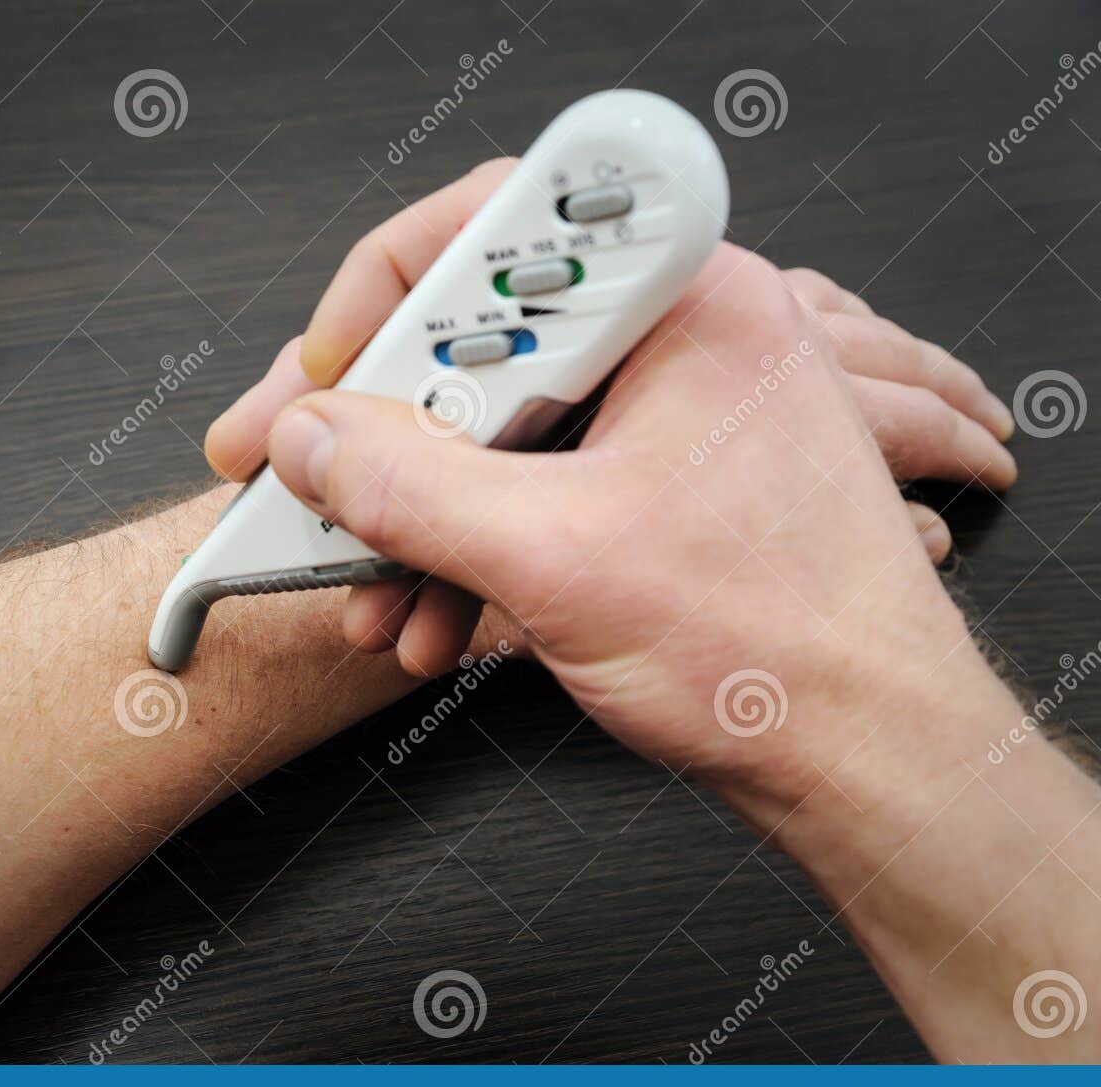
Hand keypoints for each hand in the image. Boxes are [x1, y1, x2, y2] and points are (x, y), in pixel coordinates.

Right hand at [204, 161, 1016, 796]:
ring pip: (497, 427)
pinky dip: (470, 545)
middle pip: (483, 342)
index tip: (325, 376)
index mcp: (682, 301)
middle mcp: (676, 336)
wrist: (868, 757)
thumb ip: (410, 490)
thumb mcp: (556, 560)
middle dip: (391, 441)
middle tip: (321, 487)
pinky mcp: (653, 480)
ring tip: (381, 592)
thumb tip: (315, 443)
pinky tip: (435, 613)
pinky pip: (530, 482)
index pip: (497, 232)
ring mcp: (666, 411)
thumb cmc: (783, 650)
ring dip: (420, 514)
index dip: (386, 300)